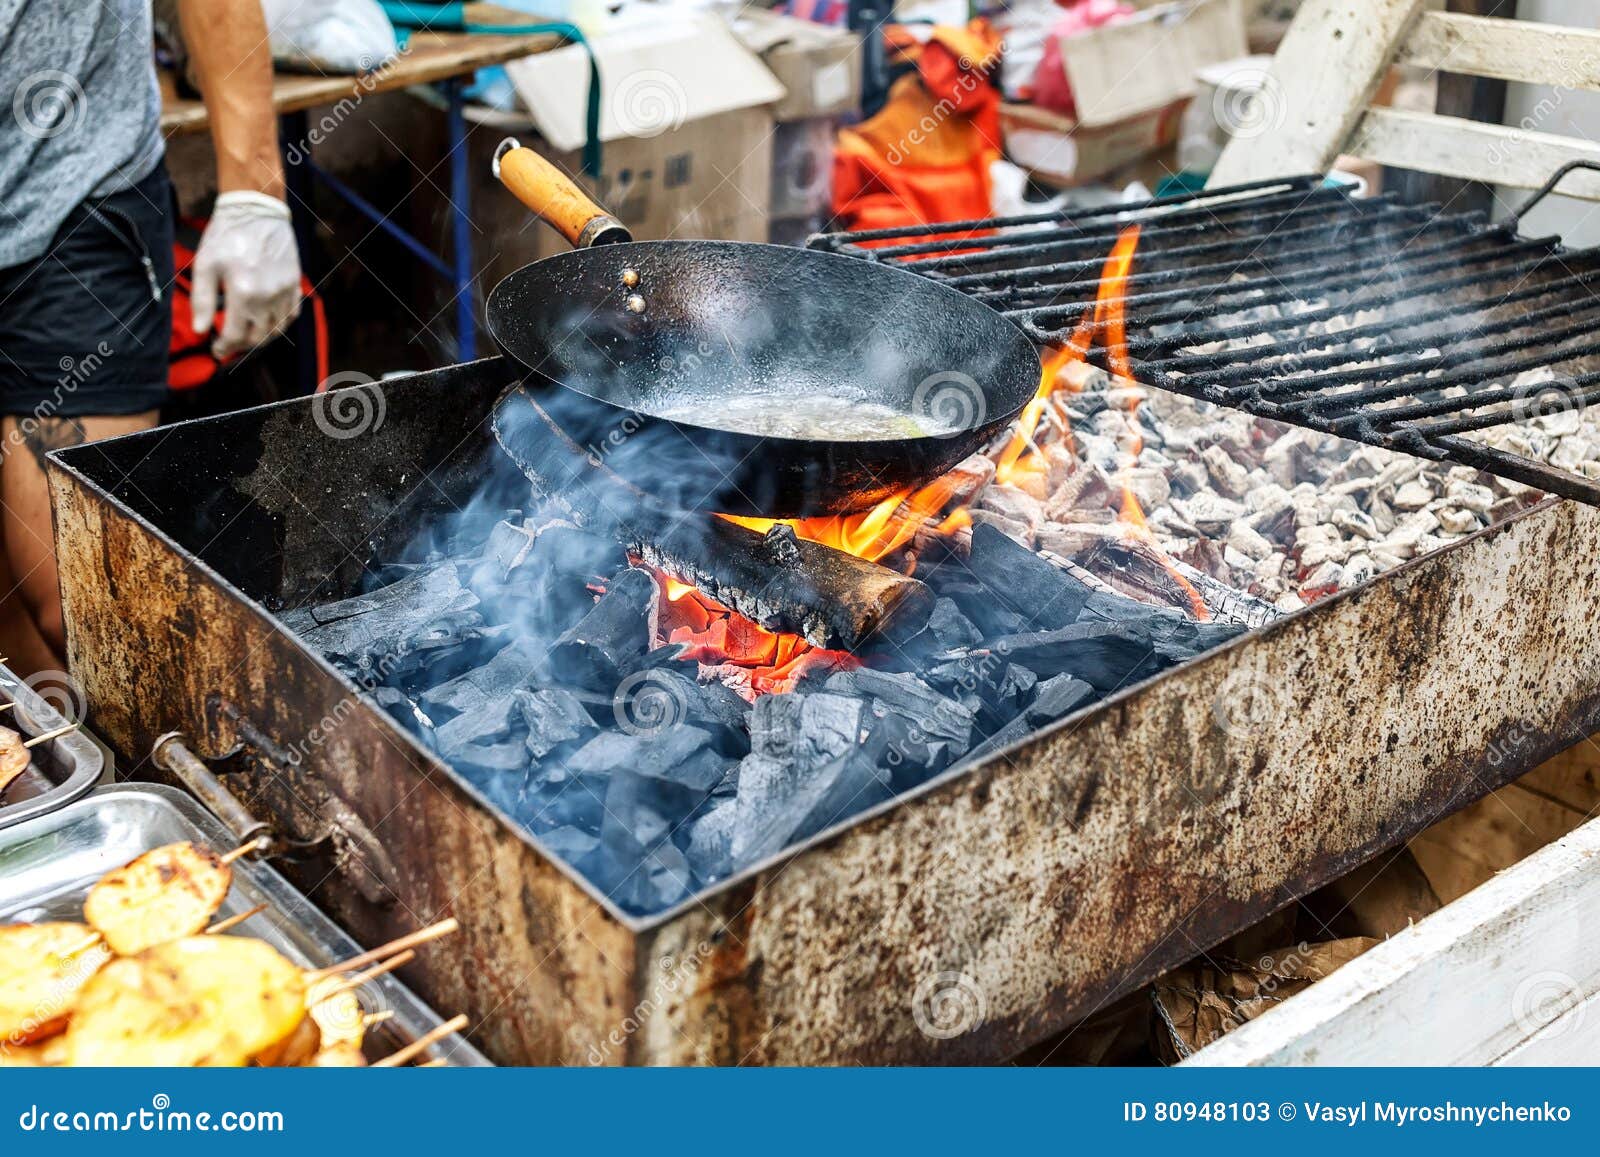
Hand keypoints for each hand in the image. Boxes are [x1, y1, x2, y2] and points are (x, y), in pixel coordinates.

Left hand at [189, 191, 302, 358]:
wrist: (257, 210)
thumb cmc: (227, 235)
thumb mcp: (205, 264)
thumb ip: (202, 300)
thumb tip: (201, 330)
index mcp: (244, 293)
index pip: (236, 335)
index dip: (224, 347)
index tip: (216, 349)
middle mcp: (268, 296)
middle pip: (257, 337)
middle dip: (241, 345)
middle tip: (228, 343)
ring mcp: (285, 291)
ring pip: (277, 330)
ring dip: (260, 338)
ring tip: (246, 335)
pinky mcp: (295, 284)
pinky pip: (291, 315)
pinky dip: (279, 324)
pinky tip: (267, 321)